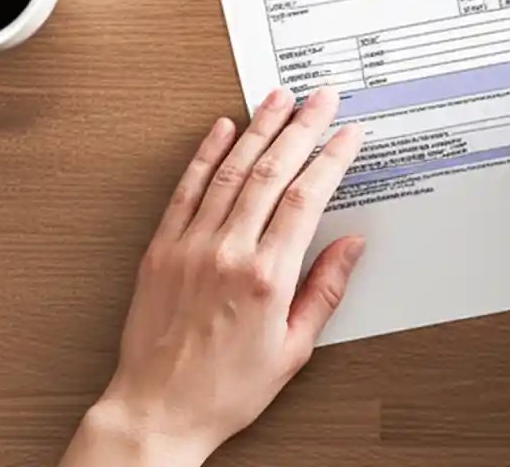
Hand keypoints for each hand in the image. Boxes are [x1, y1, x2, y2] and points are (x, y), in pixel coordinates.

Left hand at [61, 87, 364, 466]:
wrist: (158, 411)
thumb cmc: (224, 389)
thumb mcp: (293, 349)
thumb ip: (324, 290)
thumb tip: (351, 247)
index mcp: (268, 277)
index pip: (307, 197)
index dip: (331, 157)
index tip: (348, 134)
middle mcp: (228, 252)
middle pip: (273, 171)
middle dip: (302, 127)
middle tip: (321, 99)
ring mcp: (190, 246)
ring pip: (231, 171)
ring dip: (258, 128)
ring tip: (277, 99)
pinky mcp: (161, 249)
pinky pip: (186, 189)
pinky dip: (205, 154)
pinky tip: (221, 130)